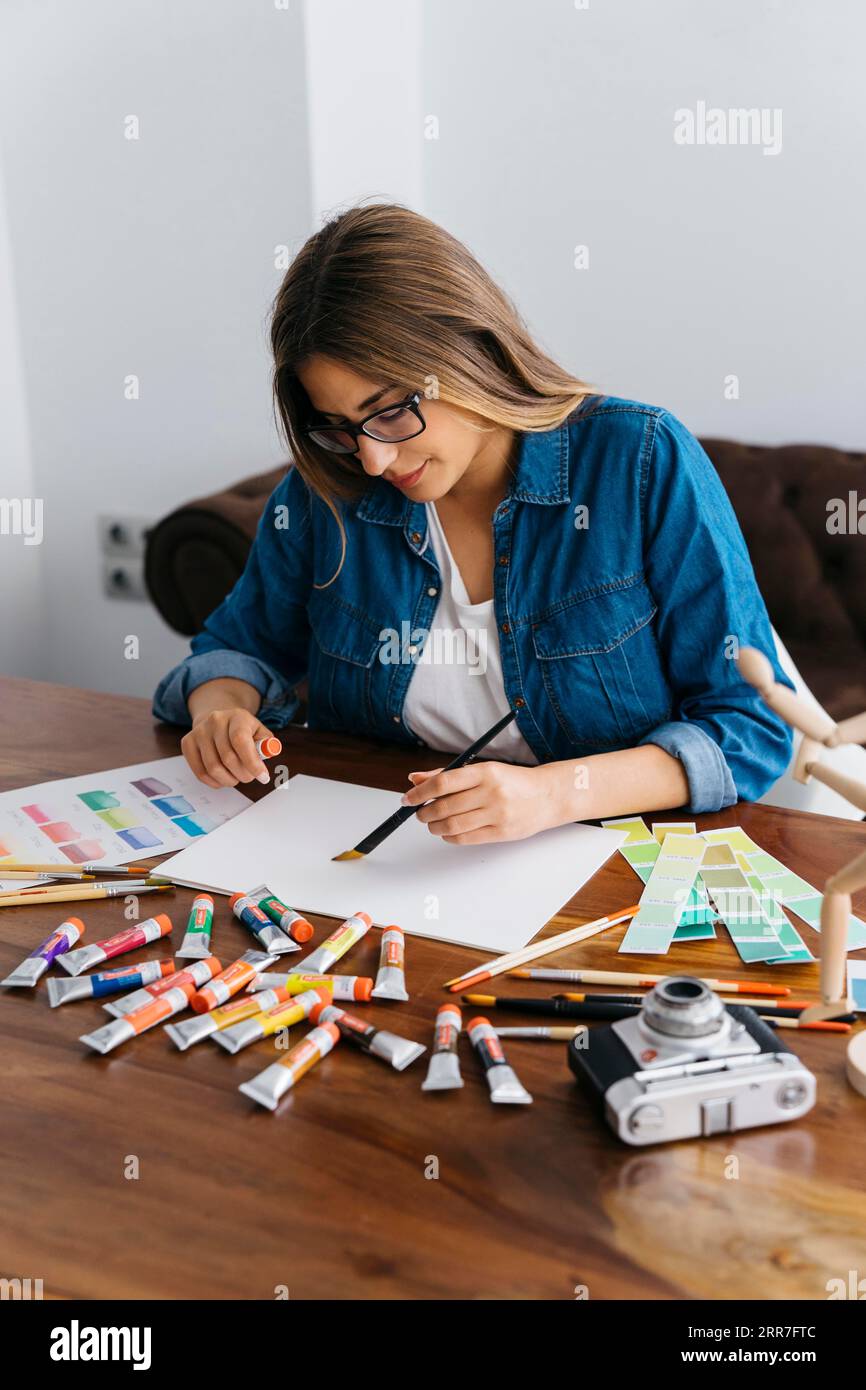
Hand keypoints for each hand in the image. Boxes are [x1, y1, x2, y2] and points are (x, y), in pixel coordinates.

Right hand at [181, 708, 275, 787]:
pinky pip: (200, 772)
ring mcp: (199, 731)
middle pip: (228, 758)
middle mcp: (215, 721)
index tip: (263, 777)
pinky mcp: (187, 743)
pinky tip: (223, 778)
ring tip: (236, 777)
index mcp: (237, 716)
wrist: (217, 721)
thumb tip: (266, 756)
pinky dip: (214, 782)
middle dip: (243, 774)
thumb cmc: (241, 730)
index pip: (241, 741)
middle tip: (249, 777)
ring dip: (229, 780)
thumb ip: (266, 745)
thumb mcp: (259, 732)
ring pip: (213, 768)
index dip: (252, 763)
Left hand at [400, 761, 563, 844]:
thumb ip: (448, 775)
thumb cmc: (512, 782)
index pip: (443, 783)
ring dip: (434, 826)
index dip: (420, 793)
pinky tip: (447, 832)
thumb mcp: (483, 770)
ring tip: (432, 823)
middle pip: (445, 806)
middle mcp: (491, 792)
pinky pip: (466, 838)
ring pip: (452, 825)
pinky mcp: (502, 833)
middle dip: (424, 812)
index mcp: (485, 772)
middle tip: (419, 812)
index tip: (408, 798)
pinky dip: (449, 836)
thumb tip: (415, 779)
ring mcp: (497, 814)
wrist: (547, 796)